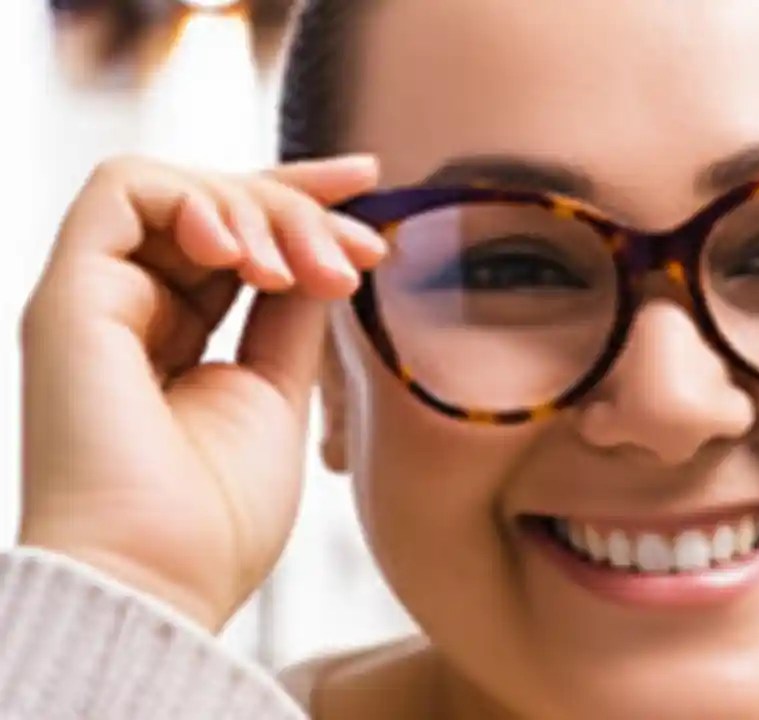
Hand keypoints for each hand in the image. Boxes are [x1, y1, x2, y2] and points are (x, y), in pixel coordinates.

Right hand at [18, 155, 384, 631]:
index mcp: (175, 338)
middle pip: (214, 204)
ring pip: (178, 189)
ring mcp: (96, 298)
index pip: (235, 238)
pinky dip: (198, 200)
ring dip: (261, 209)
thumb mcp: (276, 391)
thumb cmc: (216, 517)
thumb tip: (322, 250)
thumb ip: (290, 314)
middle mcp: (130, 309)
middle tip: (356, 254)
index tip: (371, 185)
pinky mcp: (68, 293)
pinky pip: (122, 189)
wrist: (159, 580)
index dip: (299, 198)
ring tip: (302, 273)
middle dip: (299, 206)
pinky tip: (243, 253)